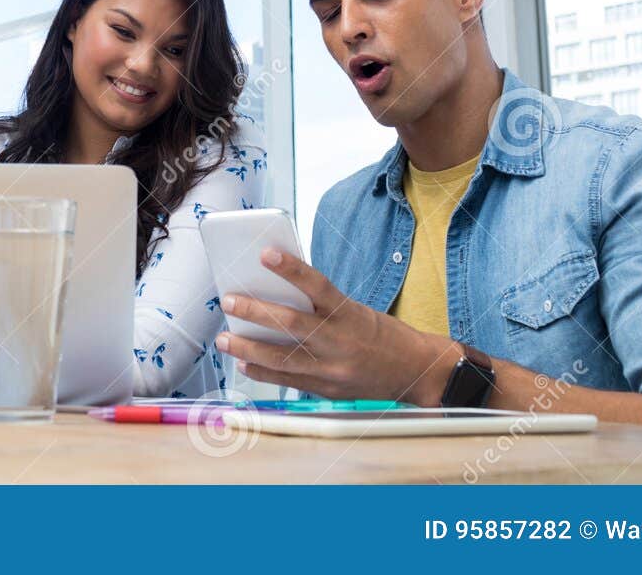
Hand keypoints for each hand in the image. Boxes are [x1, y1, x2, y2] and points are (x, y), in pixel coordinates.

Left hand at [215, 248, 458, 405]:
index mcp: (350, 314)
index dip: (292, 270)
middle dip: (255, 312)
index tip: (266, 253)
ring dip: (249, 348)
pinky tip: (244, 363)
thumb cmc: (383, 334)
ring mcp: (333, 368)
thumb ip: (322, 307)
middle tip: (228, 300)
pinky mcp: (328, 389)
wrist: (416, 372)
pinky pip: (289, 380)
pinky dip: (263, 372)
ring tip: (225, 339)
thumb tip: (277, 295)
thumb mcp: (357, 311)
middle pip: (291, 325)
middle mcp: (340, 341)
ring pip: (283, 358)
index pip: (318, 286)